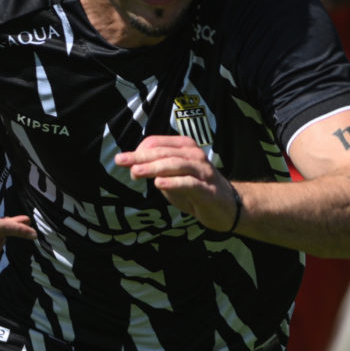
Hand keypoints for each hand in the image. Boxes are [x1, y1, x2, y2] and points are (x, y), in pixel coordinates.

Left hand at [117, 134, 239, 231]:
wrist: (228, 207)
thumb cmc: (197, 190)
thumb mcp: (173, 178)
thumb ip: (156, 171)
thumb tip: (132, 167)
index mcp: (185, 148)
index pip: (157, 143)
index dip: (139, 151)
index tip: (124, 161)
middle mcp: (194, 155)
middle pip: (163, 152)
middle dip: (141, 157)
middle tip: (121, 160)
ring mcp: (203, 172)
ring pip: (175, 165)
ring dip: (154, 168)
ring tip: (135, 172)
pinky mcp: (208, 190)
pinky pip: (189, 183)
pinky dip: (173, 183)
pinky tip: (159, 184)